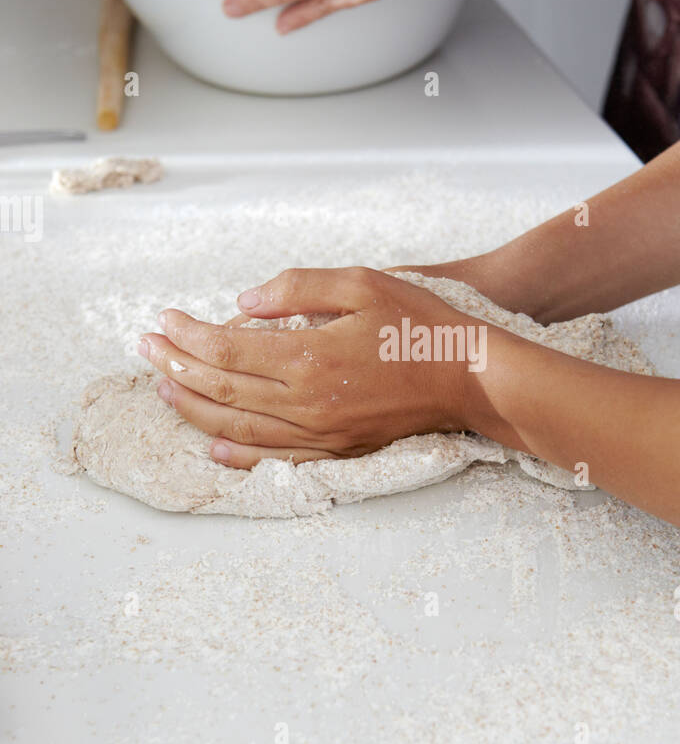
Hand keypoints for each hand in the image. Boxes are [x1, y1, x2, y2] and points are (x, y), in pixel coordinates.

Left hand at [137, 267, 489, 467]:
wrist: (470, 377)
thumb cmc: (419, 323)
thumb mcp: (361, 283)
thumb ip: (298, 288)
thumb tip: (243, 305)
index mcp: (310, 356)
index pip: (226, 350)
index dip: (187, 336)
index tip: (164, 320)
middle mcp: (308, 403)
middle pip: (222, 391)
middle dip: (176, 368)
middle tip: (146, 348)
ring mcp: (322, 434)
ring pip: (238, 429)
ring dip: (193, 409)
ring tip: (163, 387)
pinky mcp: (338, 451)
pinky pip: (275, 460)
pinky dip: (236, 455)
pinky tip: (211, 444)